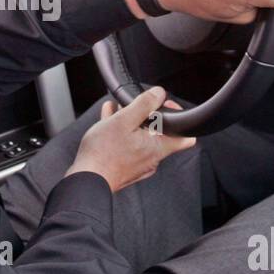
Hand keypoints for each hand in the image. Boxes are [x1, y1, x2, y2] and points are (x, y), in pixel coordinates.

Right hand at [64, 87, 195, 192]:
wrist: (86, 179)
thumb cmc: (103, 153)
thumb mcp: (123, 120)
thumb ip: (143, 105)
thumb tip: (159, 93)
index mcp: (158, 148)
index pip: (186, 137)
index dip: (178, 118)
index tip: (165, 108)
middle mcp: (152, 159)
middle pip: (160, 134)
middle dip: (148, 116)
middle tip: (136, 106)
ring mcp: (139, 165)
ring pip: (142, 139)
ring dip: (132, 123)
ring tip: (118, 110)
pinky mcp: (126, 168)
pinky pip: (129, 146)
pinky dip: (122, 133)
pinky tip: (108, 121)